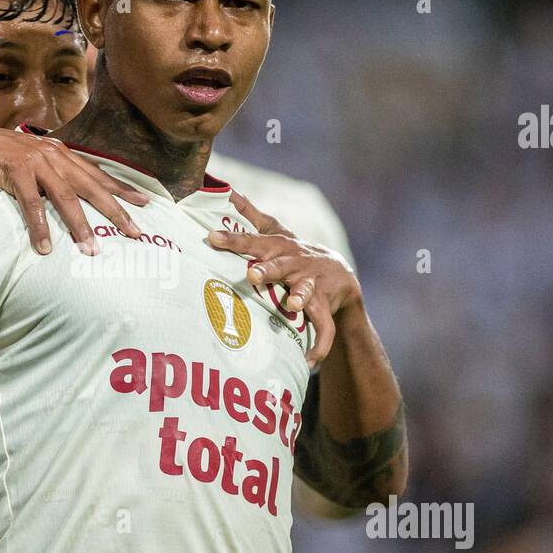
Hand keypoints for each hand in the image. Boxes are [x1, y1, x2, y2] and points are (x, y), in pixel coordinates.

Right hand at [0, 123, 146, 254]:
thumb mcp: (33, 161)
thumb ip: (52, 173)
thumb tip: (69, 193)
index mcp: (60, 154)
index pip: (98, 173)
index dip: (122, 188)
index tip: (145, 203)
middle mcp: (54, 156)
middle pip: (92, 187)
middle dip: (116, 211)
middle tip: (135, 232)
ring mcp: (36, 162)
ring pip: (66, 198)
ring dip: (81, 226)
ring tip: (92, 250)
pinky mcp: (16, 171)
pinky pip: (31, 204)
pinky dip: (40, 227)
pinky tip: (46, 247)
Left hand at [208, 193, 359, 365]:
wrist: (341, 276)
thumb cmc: (295, 254)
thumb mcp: (277, 232)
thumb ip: (251, 215)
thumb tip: (226, 191)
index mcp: (281, 247)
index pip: (254, 241)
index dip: (234, 239)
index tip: (212, 237)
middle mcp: (297, 264)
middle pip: (282, 265)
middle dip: (269, 268)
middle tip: (253, 274)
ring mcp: (314, 286)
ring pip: (307, 292)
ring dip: (299, 298)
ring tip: (292, 306)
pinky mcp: (327, 307)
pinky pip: (325, 328)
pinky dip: (320, 345)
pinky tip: (308, 362)